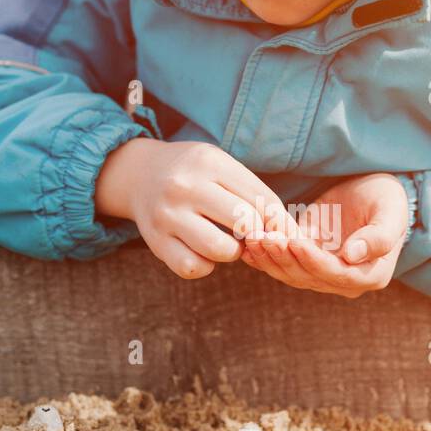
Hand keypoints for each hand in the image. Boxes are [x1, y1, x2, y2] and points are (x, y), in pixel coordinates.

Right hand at [94, 137, 299, 279]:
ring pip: (220, 250)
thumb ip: (253, 193)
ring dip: (232, 253)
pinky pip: (194, 268)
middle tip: (248, 233)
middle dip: (255, 235)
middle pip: (245, 223)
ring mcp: (167, 215)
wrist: (139, 174)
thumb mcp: (221, 166)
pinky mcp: (155, 242)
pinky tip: (203, 251)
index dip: (279, 222)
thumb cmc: (194, 173)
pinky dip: (205, 265)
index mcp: (209, 163)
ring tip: (226, 241)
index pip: (261, 199)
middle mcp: (185, 186)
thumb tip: (290, 234)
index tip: (281, 232)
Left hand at [241, 172, 409, 297]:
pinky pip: (283, 265)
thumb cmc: (387, 199)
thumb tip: (352, 256)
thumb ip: (379, 237)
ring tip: (253, 238)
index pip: (336, 273)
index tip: (294, 242)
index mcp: (370, 275)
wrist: (373, 191)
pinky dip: (264, 258)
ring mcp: (324, 275)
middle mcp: (346, 282)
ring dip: (269, 258)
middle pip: (308, 276)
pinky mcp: (306, 262)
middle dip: (283, 257)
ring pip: (291, 274)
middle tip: (263, 237)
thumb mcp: (392, 212)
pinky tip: (248, 246)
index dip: (313, 259)